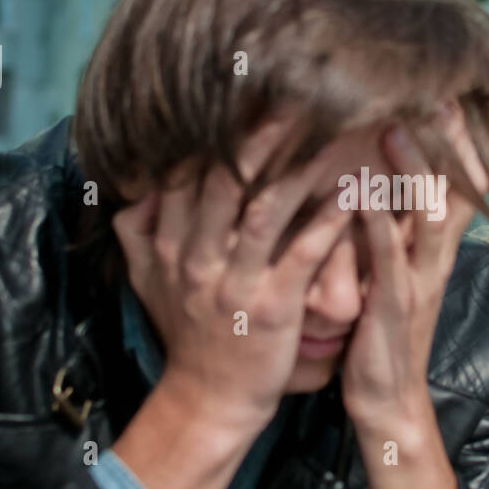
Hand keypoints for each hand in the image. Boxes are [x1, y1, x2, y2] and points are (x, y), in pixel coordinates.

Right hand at [112, 117, 353, 431]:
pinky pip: (303, 254)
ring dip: (301, 167)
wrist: (209, 399)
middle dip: (258, 134)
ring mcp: (235, 282)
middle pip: (226, 181)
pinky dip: (329, 221)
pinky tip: (355, 191)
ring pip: (266, 211)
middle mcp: (197, 257)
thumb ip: (137, 229)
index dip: (213, 130)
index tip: (241, 89)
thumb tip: (133, 181)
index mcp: (170, 244)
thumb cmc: (189, 333)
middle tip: (293, 89)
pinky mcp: (272, 308)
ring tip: (334, 129)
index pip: (187, 172)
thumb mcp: (148, 281)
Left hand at [340, 101, 488, 430]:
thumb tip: (379, 174)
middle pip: (453, 186)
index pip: (458, 179)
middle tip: (430, 89)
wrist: (386, 399)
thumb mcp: (394, 269)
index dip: (457, 136)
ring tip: (392, 126)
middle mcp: (435, 258)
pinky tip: (358, 194)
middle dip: (444, 138)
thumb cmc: (382, 328)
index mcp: (435, 246)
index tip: (443, 89)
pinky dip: (376, 225)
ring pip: (427, 217)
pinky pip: (389, 261)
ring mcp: (418, 282)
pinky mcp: (393, 309)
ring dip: (412, 170)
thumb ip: (393, 225)